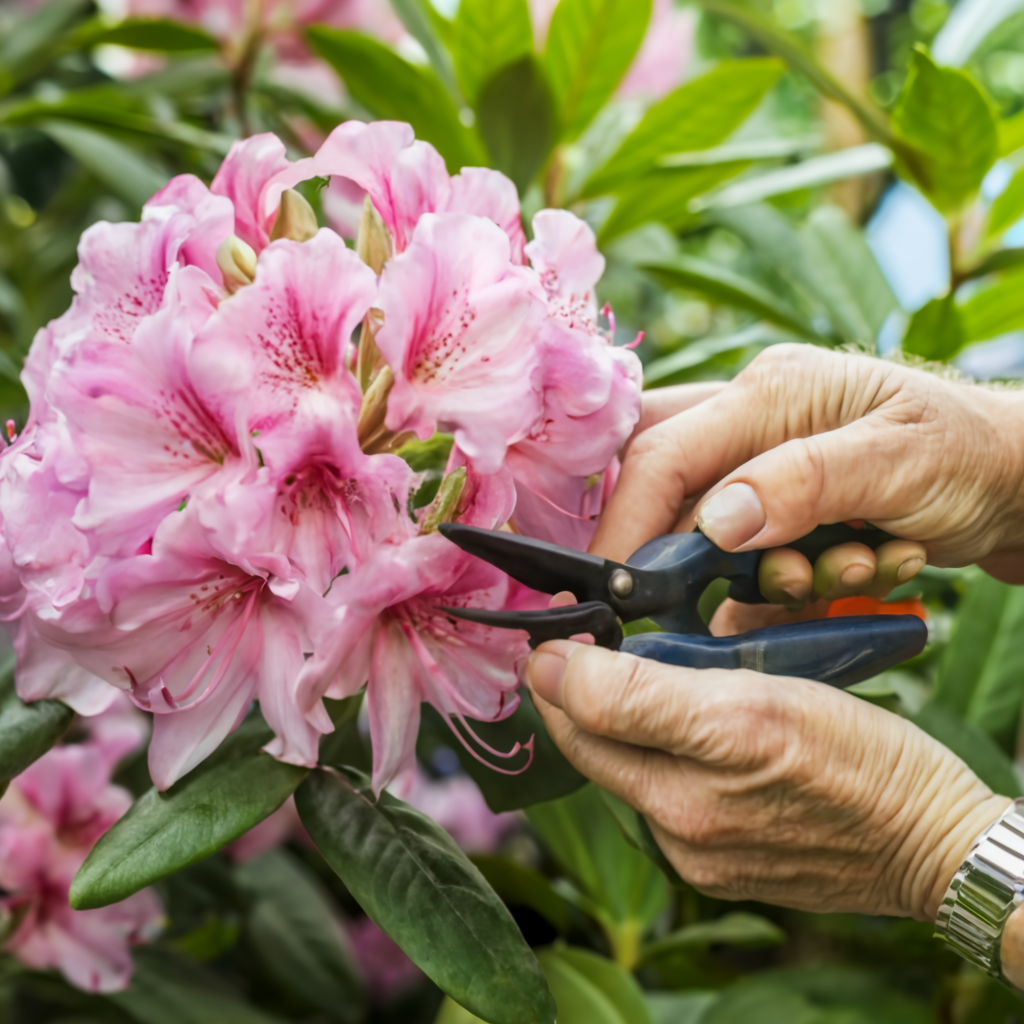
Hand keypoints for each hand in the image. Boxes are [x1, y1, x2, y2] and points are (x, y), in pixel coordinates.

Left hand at [525, 639, 1009, 919]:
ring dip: (628, 721)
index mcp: (679, 792)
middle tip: (602, 641)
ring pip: (632, 765)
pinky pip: (667, 795)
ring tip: (656, 679)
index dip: (560, 667)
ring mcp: (699, 853)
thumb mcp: (753, 702)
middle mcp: (677, 833)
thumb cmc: (864, 762)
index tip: (565, 626)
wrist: (932, 841)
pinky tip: (696, 730)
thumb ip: (638, 693)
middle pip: (597, 746)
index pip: (574, 720)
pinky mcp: (721, 864)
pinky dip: (667, 754)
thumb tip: (549, 668)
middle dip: (589, 692)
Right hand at [595, 346, 1023, 612]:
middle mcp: (751, 421)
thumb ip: (803, 482)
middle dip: (679, 550)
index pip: (660, 453)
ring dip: (760, 573)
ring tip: (844, 568)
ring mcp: (761, 467)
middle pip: (660, 485)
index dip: (627, 522)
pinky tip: (855, 568)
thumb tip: (712, 525)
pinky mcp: (777, 510)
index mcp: (768, 390)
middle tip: (701, 598)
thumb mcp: (899, 461)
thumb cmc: (971, 454)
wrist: (1018, 484)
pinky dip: (782, 585)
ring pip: (702, 533)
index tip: (619, 590)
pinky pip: (742, 560)